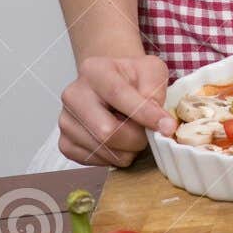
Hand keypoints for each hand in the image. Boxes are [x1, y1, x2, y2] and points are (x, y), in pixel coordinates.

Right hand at [59, 54, 174, 166]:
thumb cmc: (132, 78)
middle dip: (137, 139)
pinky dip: (114, 157)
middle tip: (148, 134)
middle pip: (107, 131)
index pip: (118, 95)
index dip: (145, 114)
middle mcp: (73, 95)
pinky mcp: (65, 142)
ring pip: (103, 150)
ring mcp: (65, 120)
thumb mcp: (151, 71)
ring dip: (128, 150)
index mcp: (94, 70)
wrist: (110, 84)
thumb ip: (156, 91)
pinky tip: (118, 142)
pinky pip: (94, 161)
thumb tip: (161, 123)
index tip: (167, 127)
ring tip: (134, 135)